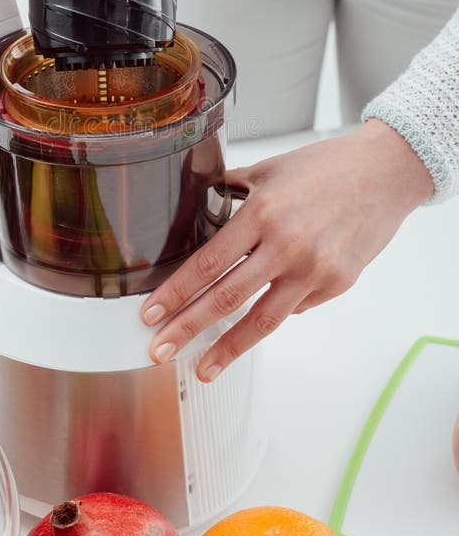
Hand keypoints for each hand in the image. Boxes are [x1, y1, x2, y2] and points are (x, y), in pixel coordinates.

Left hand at [141, 120, 433, 381]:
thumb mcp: (269, 170)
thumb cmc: (326, 166)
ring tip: (202, 369)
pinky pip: (296, 308)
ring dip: (227, 348)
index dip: (176, 292)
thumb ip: (232, 191)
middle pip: (227, 298)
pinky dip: (273, 314)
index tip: (151, 314)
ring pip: (263, 320)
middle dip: (187, 328)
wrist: (385, 172)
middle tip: (159, 350)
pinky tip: (255, 322)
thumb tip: (200, 207)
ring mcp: (315, 270)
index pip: (208, 263)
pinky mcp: (338, 284)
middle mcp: (287, 245)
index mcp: (263, 212)